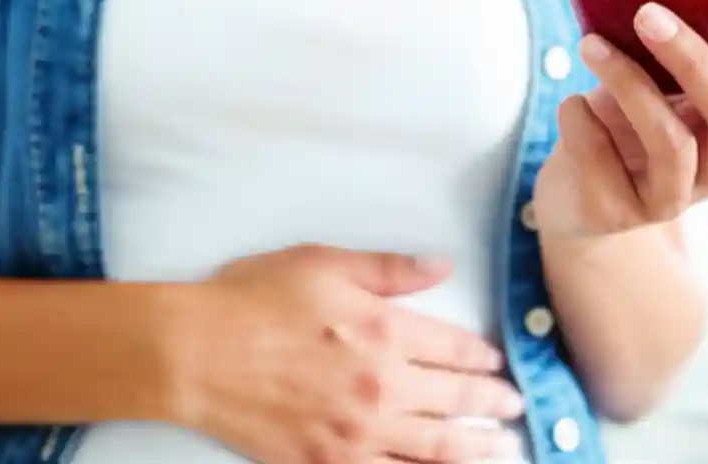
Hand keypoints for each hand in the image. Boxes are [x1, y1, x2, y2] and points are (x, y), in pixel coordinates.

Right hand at [171, 245, 525, 463]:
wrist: (192, 353)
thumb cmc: (252, 301)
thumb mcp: (323, 263)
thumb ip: (390, 268)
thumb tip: (442, 265)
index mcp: (385, 332)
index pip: (456, 349)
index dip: (483, 359)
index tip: (498, 365)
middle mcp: (381, 386)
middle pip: (456, 400)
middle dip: (493, 405)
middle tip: (515, 408)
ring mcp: (356, 432)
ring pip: (436, 449)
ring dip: (477, 449)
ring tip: (504, 450)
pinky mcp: (328, 463)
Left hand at [534, 0, 707, 235]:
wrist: (574, 201)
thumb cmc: (619, 123)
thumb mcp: (651, 82)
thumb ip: (667, 43)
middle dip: (696, 62)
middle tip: (647, 14)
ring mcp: (667, 200)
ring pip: (671, 145)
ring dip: (628, 83)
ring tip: (588, 44)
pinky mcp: (616, 215)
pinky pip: (603, 167)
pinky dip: (582, 124)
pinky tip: (570, 104)